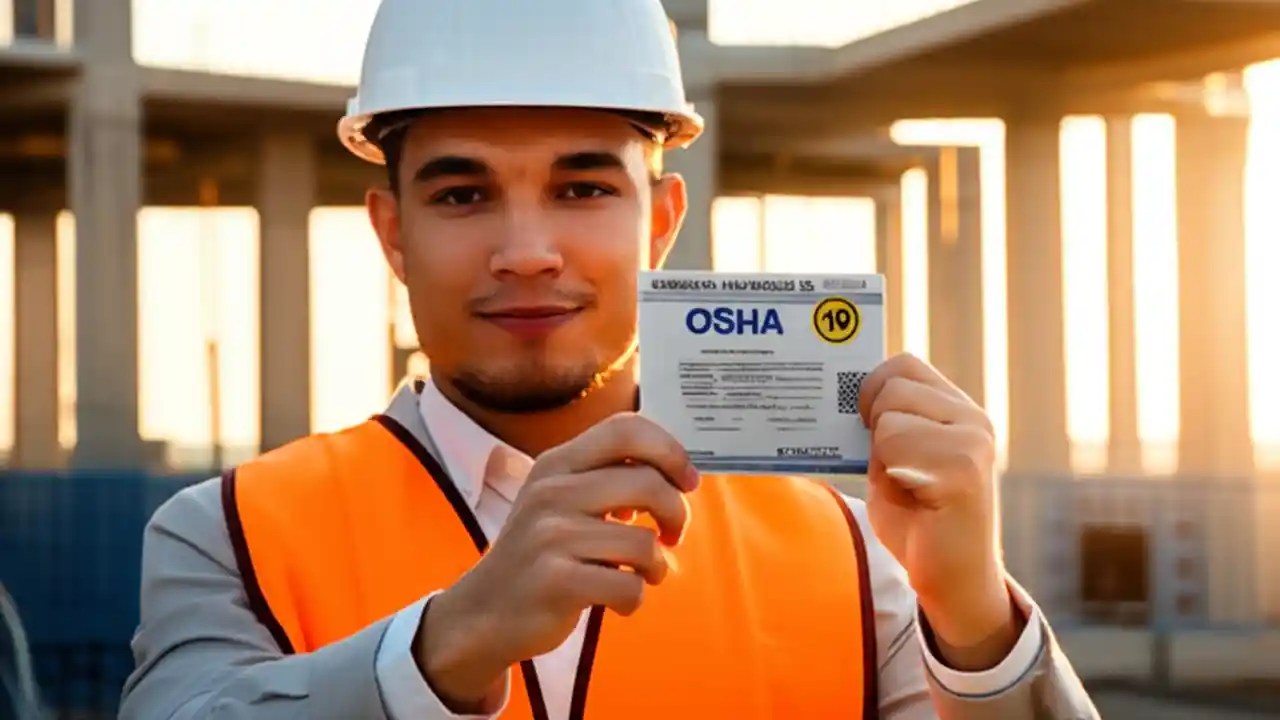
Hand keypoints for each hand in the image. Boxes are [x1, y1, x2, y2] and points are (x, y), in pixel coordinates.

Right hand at [416, 413, 699, 709]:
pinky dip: (634, 599)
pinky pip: (629, 587)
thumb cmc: (541, 554)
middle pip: (647, 482)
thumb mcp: (560, 501)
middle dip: (677, 512)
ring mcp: (550, 537)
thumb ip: (607, 478)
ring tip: (643, 574)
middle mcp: (552, 492)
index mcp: (557, 464)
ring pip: (643, 542)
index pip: (626, 429)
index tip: (686, 481)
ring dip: (657, 566)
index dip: (669, 450)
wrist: (484, 612)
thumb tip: (676, 471)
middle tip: (672, 535)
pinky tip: (617, 601)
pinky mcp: (556, 582)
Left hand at [858, 353, 1021, 670]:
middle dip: (874, 421)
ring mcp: (973, 443)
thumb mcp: (897, 461)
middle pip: (893, 384)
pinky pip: (896, 445)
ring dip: (883, 454)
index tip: (865, 422)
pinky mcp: (962, 470)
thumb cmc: (919, 522)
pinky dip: (890, 472)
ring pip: (890, 417)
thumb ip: (884, 427)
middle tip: (892, 464)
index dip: (872, 387)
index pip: (904, 365)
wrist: (955, 581)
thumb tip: (844, 394)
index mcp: (960, 411)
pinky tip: (915, 498)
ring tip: (907, 486)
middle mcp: (974, 420)